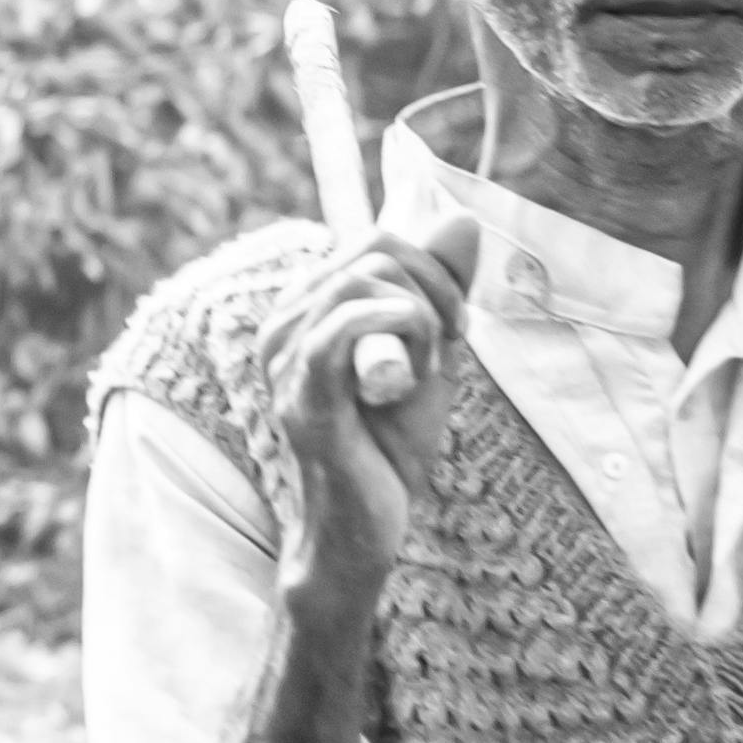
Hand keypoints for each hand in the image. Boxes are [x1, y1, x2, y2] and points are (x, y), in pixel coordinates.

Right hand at [272, 219, 476, 625]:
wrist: (366, 526)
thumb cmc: (390, 444)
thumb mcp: (430, 351)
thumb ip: (442, 284)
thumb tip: (459, 215)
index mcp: (306, 310)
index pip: (375, 240)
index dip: (434, 270)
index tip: (452, 325)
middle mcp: (283, 323)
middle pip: (377, 250)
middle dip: (437, 291)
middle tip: (450, 348)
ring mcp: (284, 358)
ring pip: (370, 279)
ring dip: (424, 321)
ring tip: (423, 375)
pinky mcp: (303, 394)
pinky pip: (349, 325)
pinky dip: (400, 333)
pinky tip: (408, 377)